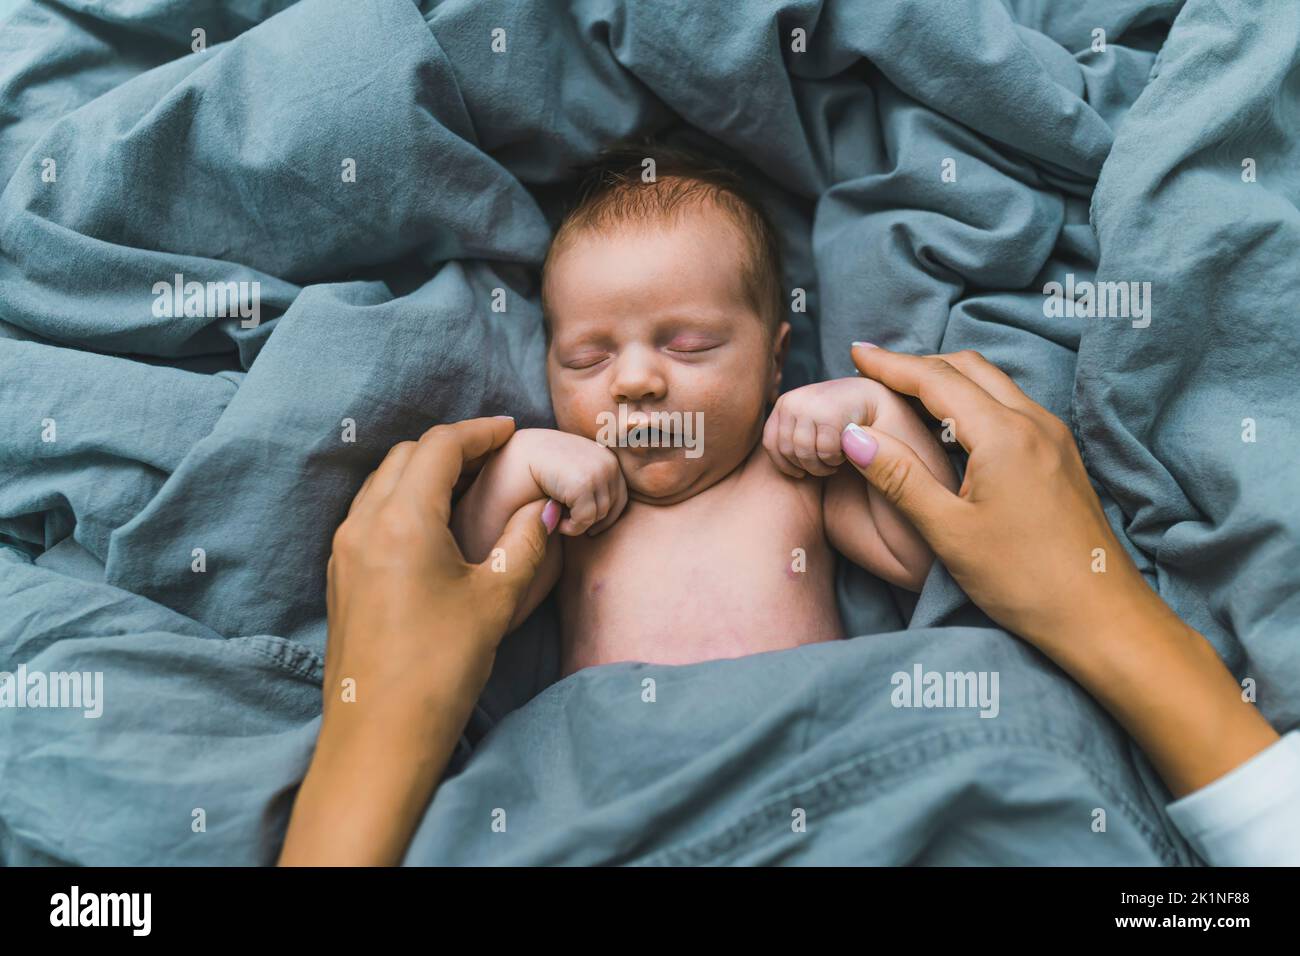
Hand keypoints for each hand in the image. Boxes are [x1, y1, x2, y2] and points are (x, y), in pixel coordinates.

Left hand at [280, 417, 553, 864]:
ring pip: (383, 484)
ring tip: (467, 484)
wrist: (378, 736)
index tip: (508, 429)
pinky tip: (434, 526)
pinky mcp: (342, 577)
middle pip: (406, 457)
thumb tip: (544, 508)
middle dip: (451, 447)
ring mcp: (345, 551)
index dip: (478, 432)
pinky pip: (371, 514)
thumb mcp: (496, 599)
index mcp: (402, 519)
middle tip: (494, 455)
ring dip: (423, 472)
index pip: (440, 447)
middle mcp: (364, 524)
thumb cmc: (441, 666)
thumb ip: (524, 542)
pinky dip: (403, 500)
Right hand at [512, 427, 627, 535]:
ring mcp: (598, 472)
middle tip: (567, 521)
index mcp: (609, 459)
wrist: (523, 452)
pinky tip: (555, 518)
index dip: (607, 518)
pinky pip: (584, 520)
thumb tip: (604, 520)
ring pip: (598, 516)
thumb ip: (592, 485)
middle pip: (611, 509)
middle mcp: (609, 463)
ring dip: (578, 524)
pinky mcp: (584, 484)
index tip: (592, 529)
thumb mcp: (576, 471)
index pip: (621, 497)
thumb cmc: (546, 465)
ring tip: (558, 516)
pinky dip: (570, 527)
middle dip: (590, 521)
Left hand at [762, 376, 909, 477]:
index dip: (786, 465)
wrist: (876, 398)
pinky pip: (824, 451)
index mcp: (785, 403)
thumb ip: (793, 435)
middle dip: (807, 466)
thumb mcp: (811, 425)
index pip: (770, 444)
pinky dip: (836, 459)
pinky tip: (846, 452)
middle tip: (826, 466)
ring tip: (836, 460)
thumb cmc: (842, 420)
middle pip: (785, 451)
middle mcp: (792, 400)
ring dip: (822, 466)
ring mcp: (809, 404)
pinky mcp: (829, 413)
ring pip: (803, 454)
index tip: (801, 474)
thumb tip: (765, 458)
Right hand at [841, 345, 1278, 797]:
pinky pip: (1011, 408)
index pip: (936, 380)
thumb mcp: (948, 531)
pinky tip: (951, 428)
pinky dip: (973, 402)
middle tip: (876, 370)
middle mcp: (1034, 422)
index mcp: (1004, 434)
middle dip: (919, 364)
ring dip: (948, 380)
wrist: (1101, 616)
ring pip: (994, 385)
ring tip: (906, 393)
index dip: (891, 364)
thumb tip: (854, 435)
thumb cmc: (1023, 580)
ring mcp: (1054, 438)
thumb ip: (899, 477)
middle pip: (969, 368)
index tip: (856, 352)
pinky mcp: (1062, 457)